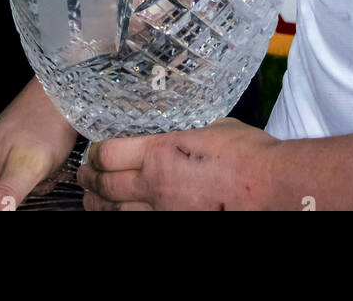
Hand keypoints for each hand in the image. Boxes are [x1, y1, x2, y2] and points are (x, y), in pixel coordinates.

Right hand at [0, 76, 77, 209]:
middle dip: (17, 204)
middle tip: (37, 188)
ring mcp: (8, 155)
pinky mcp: (25, 152)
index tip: (18, 207)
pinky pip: (28, 178)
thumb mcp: (27, 164)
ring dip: (33, 191)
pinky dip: (42, 179)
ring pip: (14, 191)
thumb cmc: (46, 120)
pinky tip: (55, 169)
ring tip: (48, 176)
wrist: (67, 88)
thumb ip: (5, 194)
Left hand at [78, 118, 278, 210]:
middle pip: (106, 184)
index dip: (96, 153)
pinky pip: (140, 223)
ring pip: (117, 210)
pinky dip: (126, 217)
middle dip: (90, 180)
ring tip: (92, 201)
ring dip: (100, 205)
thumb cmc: (247, 153)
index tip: (93, 151)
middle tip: (83, 176)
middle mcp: (154, 183)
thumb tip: (184, 131)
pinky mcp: (176, 225)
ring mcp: (163, 211)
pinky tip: (122, 214)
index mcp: (161, 151)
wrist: (268, 185)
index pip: (110, 153)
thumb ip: (188, 132)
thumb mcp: (212, 127)